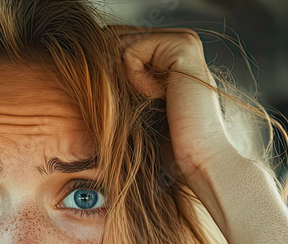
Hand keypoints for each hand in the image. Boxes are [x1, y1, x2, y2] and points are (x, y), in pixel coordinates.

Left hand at [112, 26, 244, 197]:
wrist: (198, 158)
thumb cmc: (168, 143)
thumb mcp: (136, 107)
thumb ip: (121, 81)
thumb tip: (89, 65)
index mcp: (169, 55)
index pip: (118, 45)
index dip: (106, 71)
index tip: (123, 102)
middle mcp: (177, 44)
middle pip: (115, 40)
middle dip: (110, 72)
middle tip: (133, 103)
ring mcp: (183, 42)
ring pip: (121, 46)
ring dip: (124, 80)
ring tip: (150, 102)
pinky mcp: (183, 47)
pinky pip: (132, 53)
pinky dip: (135, 80)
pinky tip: (158, 98)